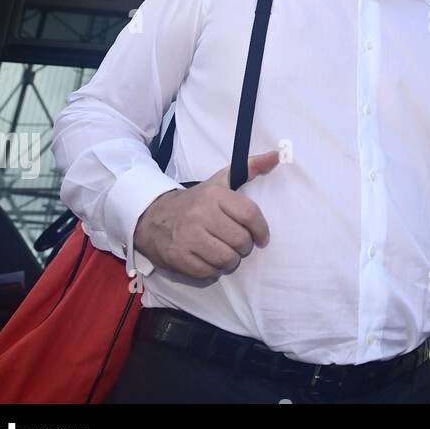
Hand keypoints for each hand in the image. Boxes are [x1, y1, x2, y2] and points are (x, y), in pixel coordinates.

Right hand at [132, 151, 278, 279]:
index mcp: (214, 195)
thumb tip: (278, 156)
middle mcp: (200, 214)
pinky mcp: (177, 257)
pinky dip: (214, 271)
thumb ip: (250, 167)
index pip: (249, 215)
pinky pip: (208, 272)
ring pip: (226, 259)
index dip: (261, 230)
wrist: (152, 216)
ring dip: (231, 261)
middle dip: (245, 247)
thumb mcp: (220, 180)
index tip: (262, 238)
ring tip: (227, 255)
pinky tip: (211, 261)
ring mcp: (187, 237)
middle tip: (240, 246)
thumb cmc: (195, 201)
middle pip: (240, 240)